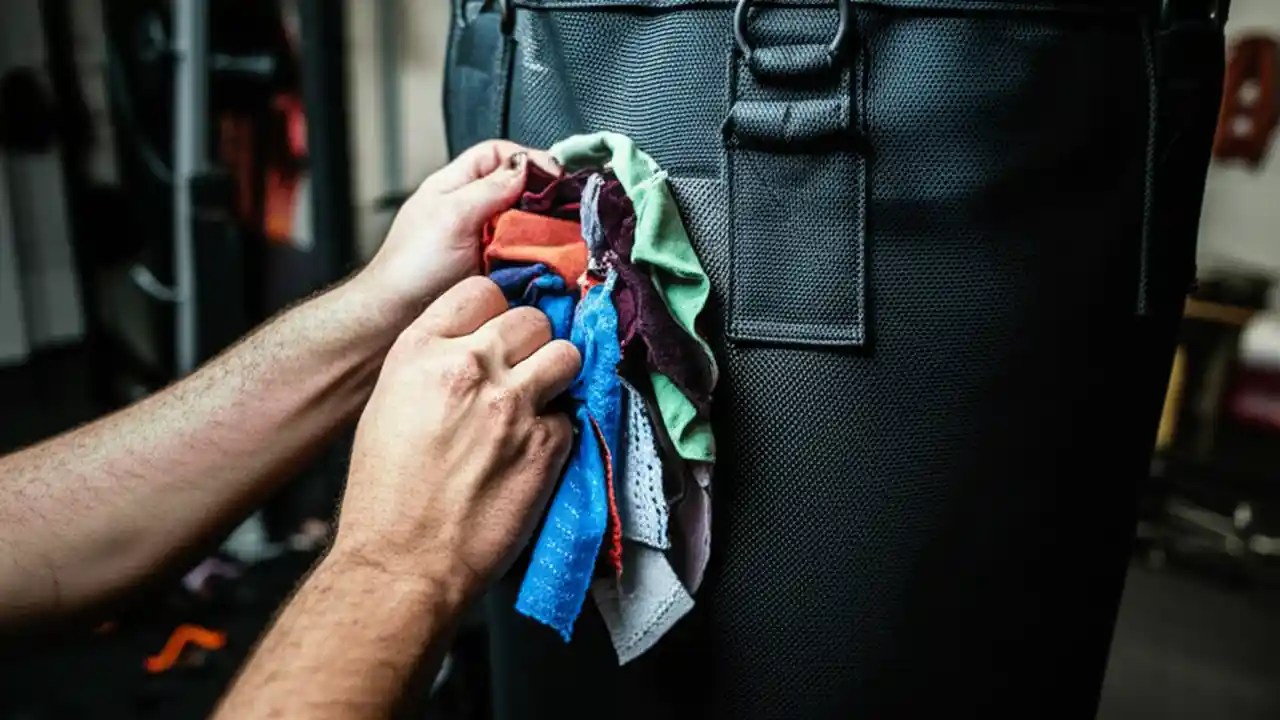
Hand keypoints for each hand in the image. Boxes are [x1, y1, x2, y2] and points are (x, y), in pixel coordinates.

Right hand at [334, 276, 580, 606]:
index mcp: (421, 350)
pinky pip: (571, 414)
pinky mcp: (547, 444)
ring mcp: (513, 405)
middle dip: (532, 343)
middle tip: (522, 371)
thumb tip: (472, 346)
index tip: (497, 332)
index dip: (494, 311)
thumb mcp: (389, 403)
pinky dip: (558, 430)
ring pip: (566, 353)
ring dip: (558, 374)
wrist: (402, 561)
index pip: (482, 290)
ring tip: (540, 401)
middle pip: (532, 319)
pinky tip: (533, 451)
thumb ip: (433, 363)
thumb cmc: (385, 493)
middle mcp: (469, 367)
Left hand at [356, 140, 560, 321]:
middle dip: (544, 195)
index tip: (555, 176)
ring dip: (547, 227)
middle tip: (567, 207)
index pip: (499, 155)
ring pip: (528, 222)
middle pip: (520, 189)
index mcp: (457, 185)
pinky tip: (555, 257)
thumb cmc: (412, 266)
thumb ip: (489, 188)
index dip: (528, 159)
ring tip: (566, 233)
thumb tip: (525, 166)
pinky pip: (528, 253)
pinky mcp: (498, 268)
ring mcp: (488, 240)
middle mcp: (475, 209)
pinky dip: (543, 254)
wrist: (399, 316)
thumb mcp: (451, 216)